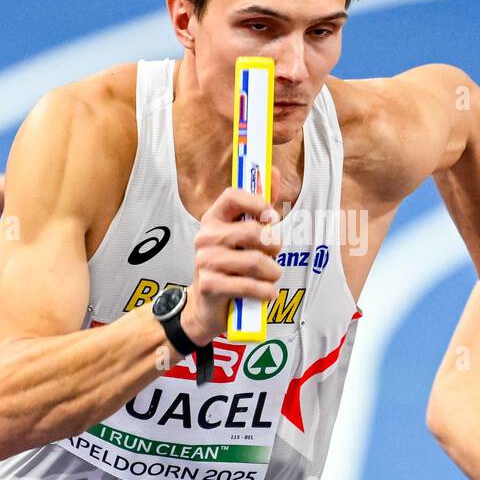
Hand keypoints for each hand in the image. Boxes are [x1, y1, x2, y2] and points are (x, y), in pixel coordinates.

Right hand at [180, 166, 283, 345]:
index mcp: (213, 219)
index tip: (271, 216)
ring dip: (272, 273)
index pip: (233, 196)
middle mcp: (205, 237)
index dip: (257, 202)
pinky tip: (266, 293)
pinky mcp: (209, 285)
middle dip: (273, 246)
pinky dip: (265, 291)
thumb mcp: (243, 236)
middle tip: (273, 255)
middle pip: (253, 232)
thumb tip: (275, 173)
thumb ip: (259, 207)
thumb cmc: (231, 267)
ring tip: (270, 278)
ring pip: (256, 261)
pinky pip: (249, 285)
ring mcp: (205, 261)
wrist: (206, 306)